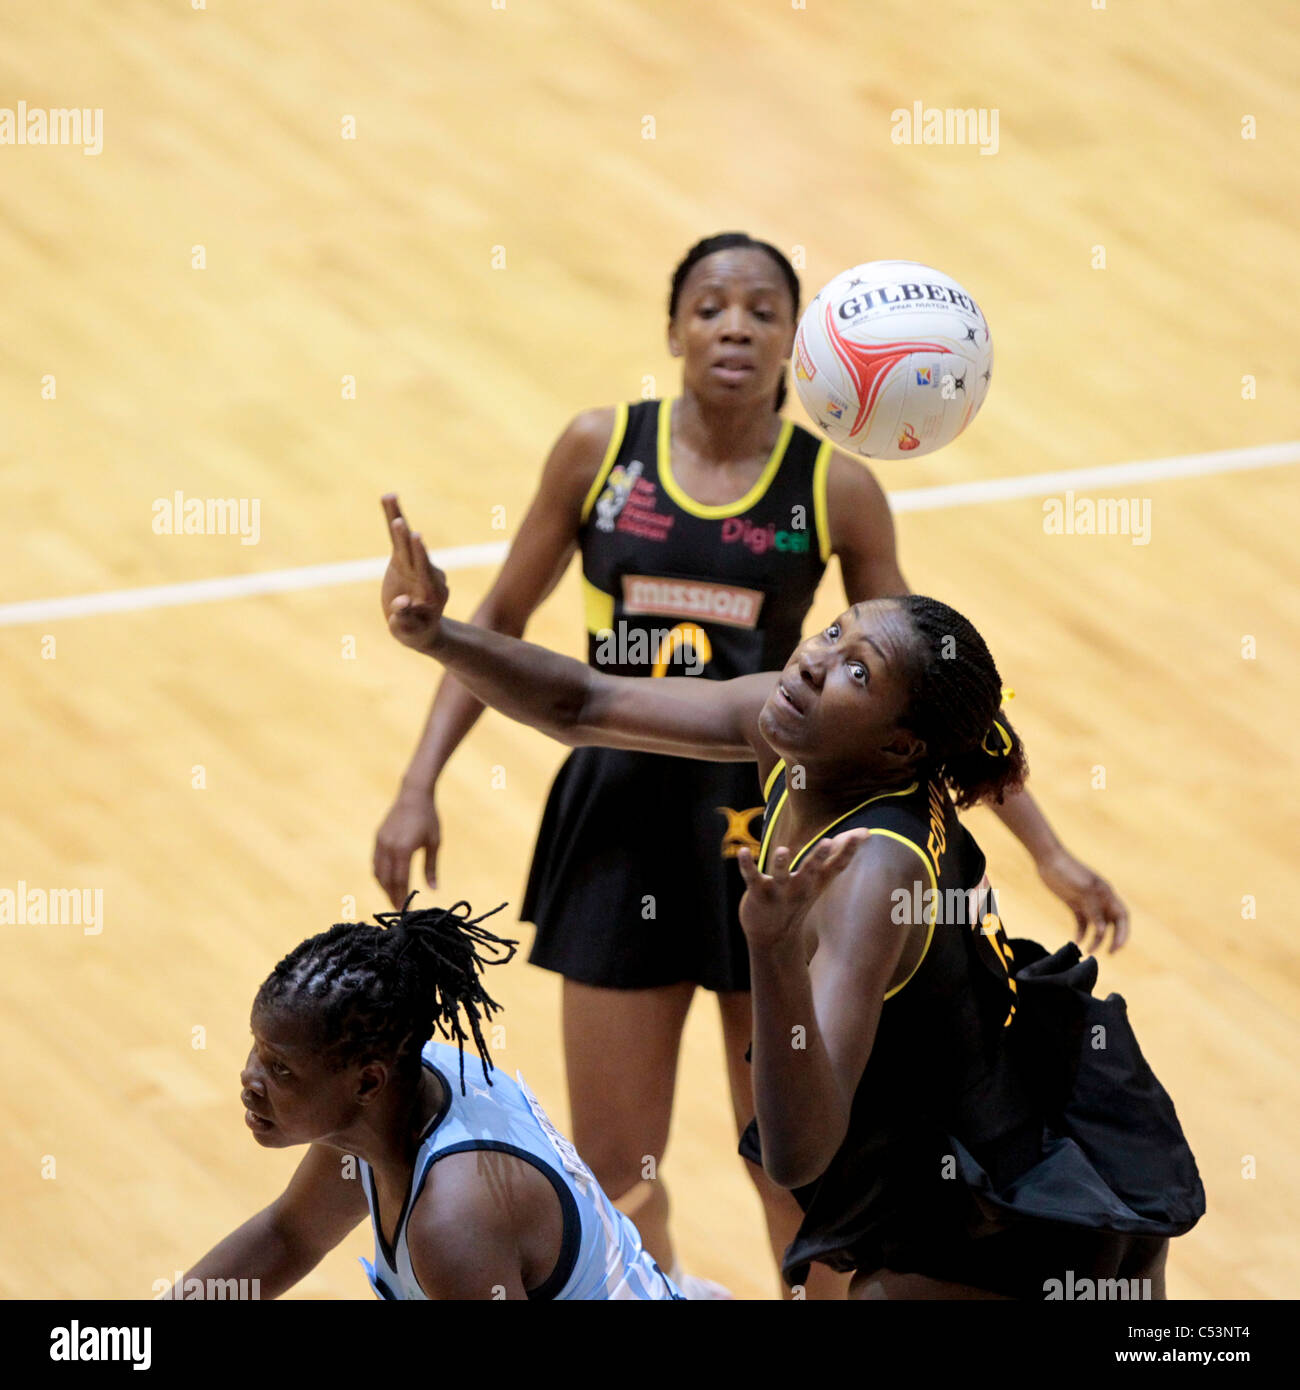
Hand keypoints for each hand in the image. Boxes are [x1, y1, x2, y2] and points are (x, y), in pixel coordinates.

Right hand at [373, 788, 442, 909]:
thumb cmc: (429, 819)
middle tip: (398, 909)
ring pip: (378, 871)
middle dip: (392, 895)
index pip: (401, 880)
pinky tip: (387, 881)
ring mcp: (381, 842)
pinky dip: (380, 874)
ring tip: (392, 897)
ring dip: (384, 887)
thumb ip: (431, 867)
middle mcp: (389, 847)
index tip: (406, 909)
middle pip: (387, 879)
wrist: (413, 795)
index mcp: (404, 849)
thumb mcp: (434, 843)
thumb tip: (434, 889)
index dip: (402, 896)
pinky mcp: (378, 838)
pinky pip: (376, 861)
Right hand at [381, 494, 447, 651]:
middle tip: (402, 523)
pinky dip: (393, 518)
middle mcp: (427, 574)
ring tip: (389, 497)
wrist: (419, 627)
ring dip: (397, 519)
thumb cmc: (414, 632)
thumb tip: (401, 603)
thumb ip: (404, 619)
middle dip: (408, 539)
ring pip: (405, 540)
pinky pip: (397, 538)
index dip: (420, 555)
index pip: (426, 571)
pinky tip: (388, 497)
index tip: (417, 538)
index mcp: (432, 592)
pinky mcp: (404, 559)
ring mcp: (416, 565)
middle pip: (416, 553)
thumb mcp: (409, 632)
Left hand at [736, 830, 869, 949]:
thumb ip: (839, 854)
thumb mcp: (822, 878)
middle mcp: (801, 886)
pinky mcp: (758, 893)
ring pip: (781, 876)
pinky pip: (751, 877)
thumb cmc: (799, 897)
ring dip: (782, 864)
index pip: (837, 865)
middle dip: (818, 856)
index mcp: (817, 881)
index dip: (849, 850)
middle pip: (811, 870)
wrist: (773, 936)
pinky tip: (743, 851)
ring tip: (783, 850)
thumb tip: (867, 831)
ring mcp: (779, 891)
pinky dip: (747, 865)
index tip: (863, 834)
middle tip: (828, 841)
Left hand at [1037, 847, 1129, 953]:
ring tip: (1087, 951)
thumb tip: (1103, 931)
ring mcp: (1087, 902)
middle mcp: (1100, 899)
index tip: (1118, 947)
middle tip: (1109, 954)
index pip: (1122, 916)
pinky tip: (1076, 942)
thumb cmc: (1067, 870)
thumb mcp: (1082, 890)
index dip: (1123, 932)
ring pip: (1097, 925)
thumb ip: (1093, 909)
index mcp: (1106, 893)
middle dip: (1113, 939)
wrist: (1047, 859)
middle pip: (1112, 923)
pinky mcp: (1074, 904)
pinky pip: (1082, 922)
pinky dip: (1081, 933)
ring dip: (1095, 939)